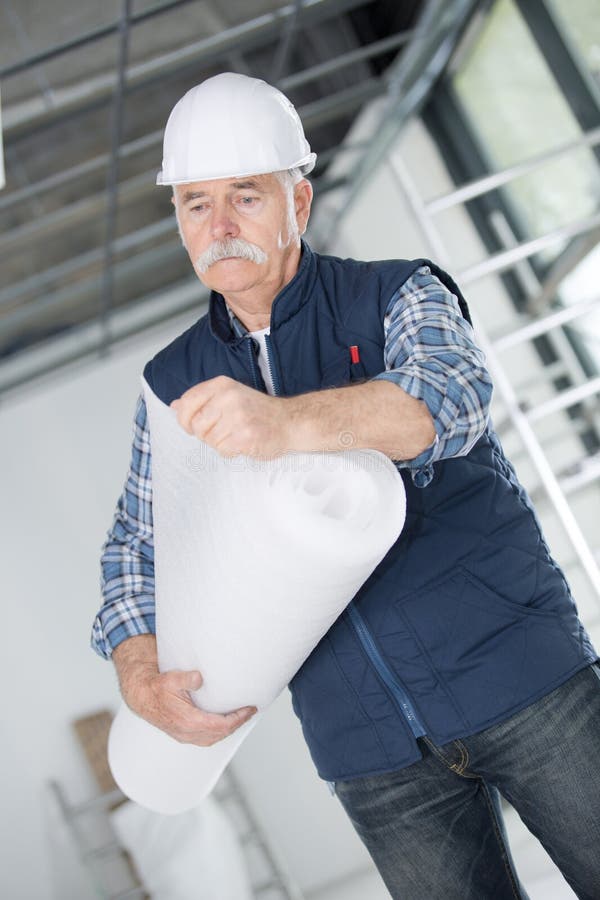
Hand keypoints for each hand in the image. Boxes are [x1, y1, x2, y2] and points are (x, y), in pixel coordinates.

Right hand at [112, 635, 256, 745]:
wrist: (142, 696)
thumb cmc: (157, 687)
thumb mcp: (172, 678)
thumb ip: (186, 679)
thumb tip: (199, 678)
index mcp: (188, 721)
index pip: (221, 725)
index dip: (238, 718)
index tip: (250, 709)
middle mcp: (187, 732)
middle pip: (220, 734)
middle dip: (237, 724)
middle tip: (250, 712)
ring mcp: (185, 735)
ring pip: (213, 739)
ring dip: (228, 730)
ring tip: (240, 717)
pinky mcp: (183, 734)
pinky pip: (206, 738)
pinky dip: (218, 733)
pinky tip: (224, 724)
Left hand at [171, 375, 291, 457]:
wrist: (290, 422)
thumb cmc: (258, 411)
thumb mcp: (229, 396)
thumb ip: (201, 400)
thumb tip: (175, 406)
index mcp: (222, 385)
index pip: (187, 401)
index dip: (184, 418)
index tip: (192, 425)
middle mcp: (228, 397)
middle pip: (195, 425)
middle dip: (205, 434)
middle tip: (223, 431)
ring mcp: (237, 417)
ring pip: (209, 440)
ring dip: (220, 444)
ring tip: (236, 436)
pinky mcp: (245, 436)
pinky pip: (223, 450)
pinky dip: (230, 451)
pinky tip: (242, 444)